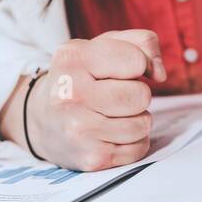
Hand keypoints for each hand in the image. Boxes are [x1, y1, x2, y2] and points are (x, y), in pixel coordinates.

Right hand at [0, 30, 167, 170]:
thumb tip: (159, 74)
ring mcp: (79, 129)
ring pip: (143, 124)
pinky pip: (139, 148)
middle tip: (112, 96)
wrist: (41, 121)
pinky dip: (132, 142)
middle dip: (136, 95)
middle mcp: (70, 93)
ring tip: (110, 116)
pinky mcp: (91, 157)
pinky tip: (110, 135)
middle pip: (141, 95)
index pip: (136, 60)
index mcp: (72, 58)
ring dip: (135, 120)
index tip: (120, 71)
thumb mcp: (100, 47)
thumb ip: (140, 43)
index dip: (138, 65)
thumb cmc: (80, 79)